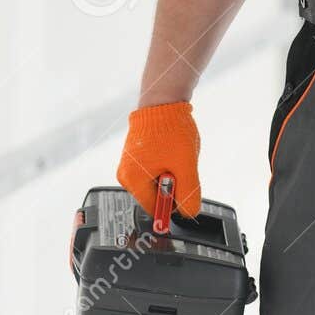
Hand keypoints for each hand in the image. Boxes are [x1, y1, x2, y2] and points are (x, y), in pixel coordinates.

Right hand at [116, 100, 201, 216]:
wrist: (163, 101)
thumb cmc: (170, 130)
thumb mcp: (185, 167)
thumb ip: (188, 195)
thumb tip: (189, 213)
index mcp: (133, 181)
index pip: (156, 209)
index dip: (173, 201)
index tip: (183, 185)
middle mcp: (126, 175)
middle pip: (155, 196)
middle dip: (173, 184)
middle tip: (179, 165)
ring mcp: (129, 165)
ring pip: (157, 182)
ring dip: (171, 173)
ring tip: (175, 155)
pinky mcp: (135, 157)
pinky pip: (154, 170)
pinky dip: (166, 164)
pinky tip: (170, 150)